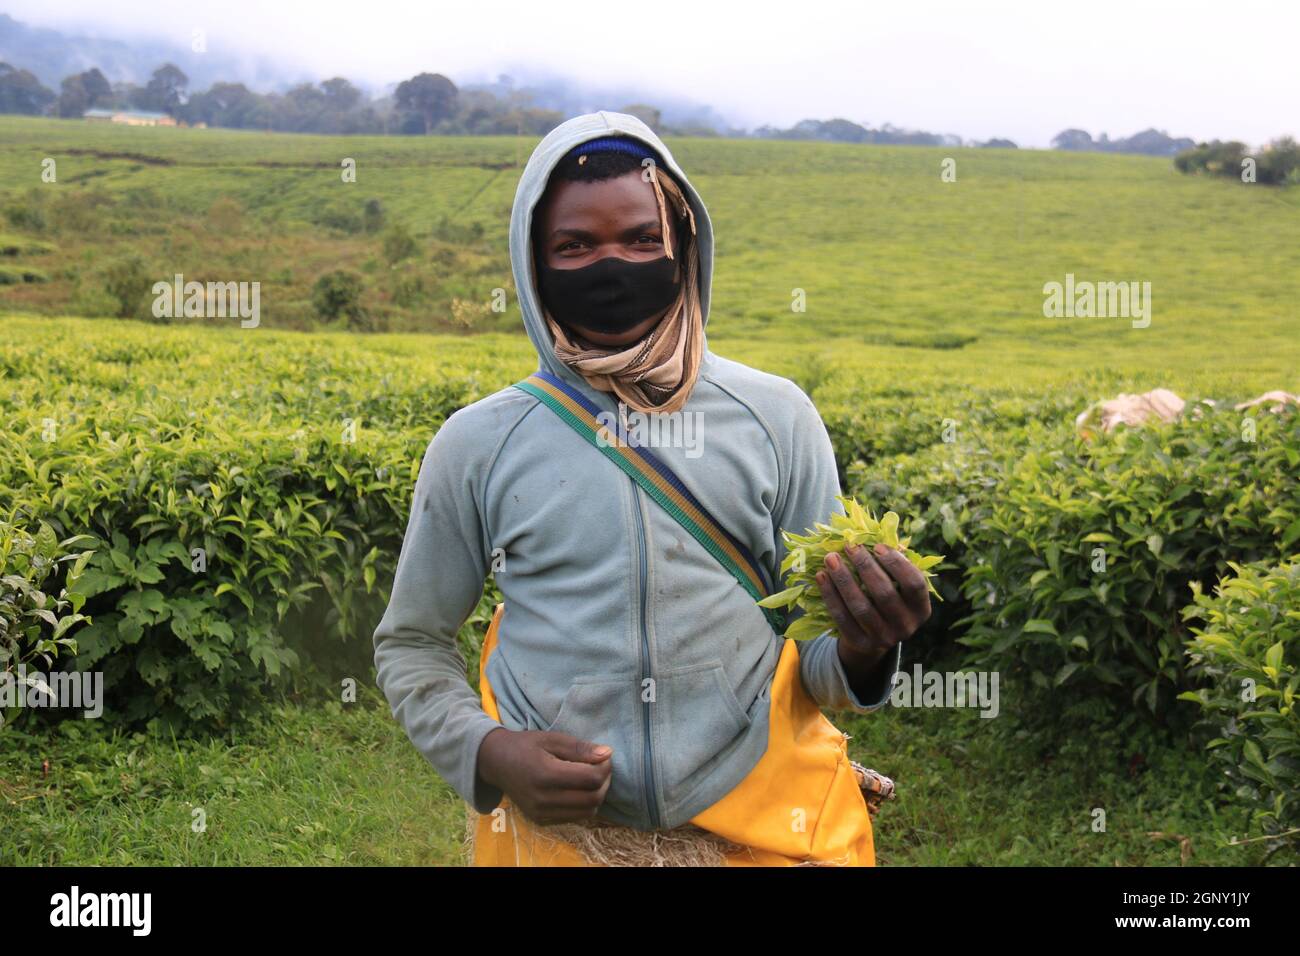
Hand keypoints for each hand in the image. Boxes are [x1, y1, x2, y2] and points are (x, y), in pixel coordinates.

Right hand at [477, 728, 612, 824]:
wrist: (496, 763)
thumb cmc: (525, 746)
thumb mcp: (552, 739)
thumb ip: (579, 748)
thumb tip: (607, 754)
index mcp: (545, 774)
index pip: (590, 779)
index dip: (604, 767)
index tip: (604, 756)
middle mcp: (543, 799)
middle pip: (592, 799)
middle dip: (605, 782)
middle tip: (602, 767)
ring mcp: (541, 813)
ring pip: (587, 812)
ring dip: (597, 795)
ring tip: (591, 778)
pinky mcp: (540, 820)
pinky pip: (574, 817)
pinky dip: (583, 805)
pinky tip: (578, 789)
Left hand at [815, 543, 931, 682]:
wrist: (873, 640)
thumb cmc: (887, 601)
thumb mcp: (898, 588)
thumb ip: (893, 566)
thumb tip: (877, 536)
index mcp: (921, 609)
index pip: (914, 584)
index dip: (896, 563)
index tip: (876, 546)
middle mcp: (906, 626)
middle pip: (884, 593)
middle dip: (864, 566)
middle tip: (849, 546)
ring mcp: (883, 638)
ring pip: (860, 606)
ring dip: (843, 579)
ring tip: (830, 558)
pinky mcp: (860, 644)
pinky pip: (842, 617)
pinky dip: (830, 595)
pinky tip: (821, 576)